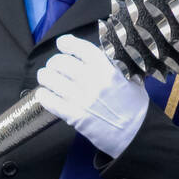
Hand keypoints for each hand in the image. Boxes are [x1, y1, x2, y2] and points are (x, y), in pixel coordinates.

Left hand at [36, 34, 148, 158]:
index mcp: (108, 71)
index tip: (62, 43)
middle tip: (53, 65)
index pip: (83, 49)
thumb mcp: (132, 80)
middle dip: (54, 62)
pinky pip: (51, 101)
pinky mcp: (75, 117)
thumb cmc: (134, 108)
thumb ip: (117, 66)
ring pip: (52, 80)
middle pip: (63, 63)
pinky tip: (43, 93)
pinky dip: (44, 95)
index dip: (68, 43)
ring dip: (45, 77)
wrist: (135, 135)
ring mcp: (83, 100)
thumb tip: (103, 52)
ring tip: (44, 77)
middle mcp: (94, 83)